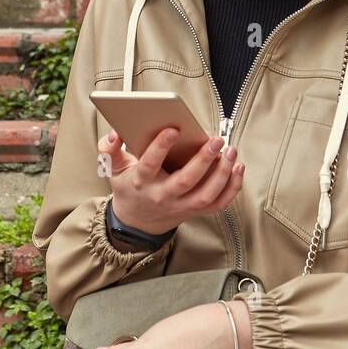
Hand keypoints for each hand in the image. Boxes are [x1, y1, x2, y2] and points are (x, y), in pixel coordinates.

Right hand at [97, 126, 244, 235]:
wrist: (138, 220)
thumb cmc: (130, 187)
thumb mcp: (114, 168)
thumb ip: (110, 149)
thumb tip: (116, 133)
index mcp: (141, 183)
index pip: (150, 165)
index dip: (160, 147)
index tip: (173, 128)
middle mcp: (163, 196)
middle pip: (185, 181)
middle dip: (203, 160)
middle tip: (215, 140)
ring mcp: (181, 206)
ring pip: (206, 195)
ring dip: (222, 174)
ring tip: (231, 151)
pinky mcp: (196, 211)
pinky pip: (218, 203)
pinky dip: (232, 187)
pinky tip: (238, 167)